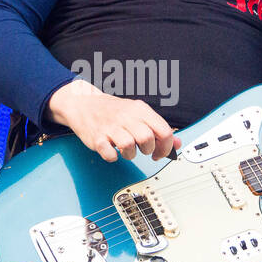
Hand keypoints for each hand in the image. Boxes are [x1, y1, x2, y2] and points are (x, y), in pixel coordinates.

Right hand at [47, 78, 180, 161]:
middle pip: (147, 139)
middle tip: (142, 150)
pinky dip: (113, 157)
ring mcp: (110, 127)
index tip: (160, 153)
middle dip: (148, 150)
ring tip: (126, 150)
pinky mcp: (97, 138)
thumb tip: (177, 144)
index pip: (163, 130)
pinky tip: (112, 151)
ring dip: (130, 155)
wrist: (84, 104)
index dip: (166, 147)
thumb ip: (158, 129)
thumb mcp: (138, 114)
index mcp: (140, 110)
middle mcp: (126, 117)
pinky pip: (109, 154)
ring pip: (129, 146)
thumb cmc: (114, 112)